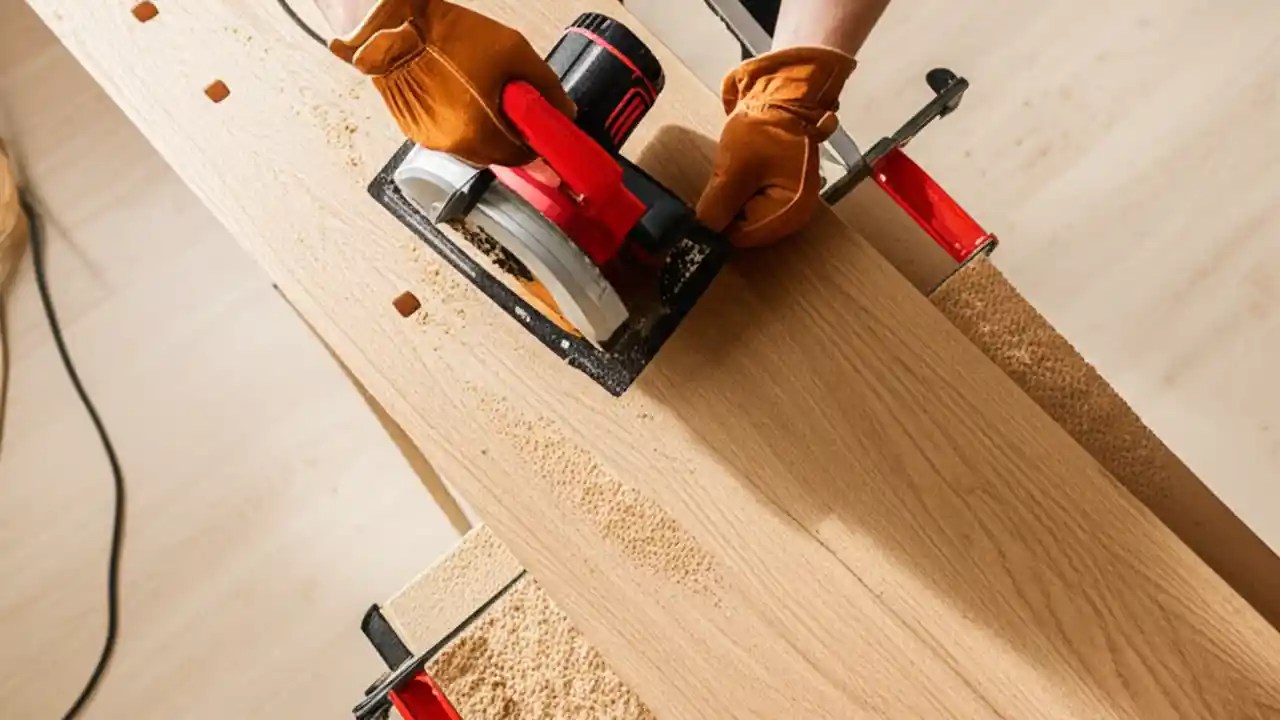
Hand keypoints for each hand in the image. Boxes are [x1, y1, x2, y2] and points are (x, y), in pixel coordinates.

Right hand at [329, 0, 574, 166]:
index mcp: (477, 130)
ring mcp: (430, 139)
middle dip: (510, 138)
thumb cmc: (449, 34)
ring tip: (484, 98)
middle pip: (496, 156)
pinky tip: (462, 98)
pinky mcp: (414, 131)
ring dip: (486, 133)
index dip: (534, 147)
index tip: (541, 139)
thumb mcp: (514, 51)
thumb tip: (565, 111)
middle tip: (514, 110)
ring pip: (473, 149)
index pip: (519, 159)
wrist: (398, 26)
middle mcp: (452, 143)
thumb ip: (546, 85)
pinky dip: (462, 125)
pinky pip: (450, 138)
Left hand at [696, 47, 854, 247]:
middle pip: (745, 228)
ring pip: (743, 214)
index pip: (744, 238)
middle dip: (724, 213)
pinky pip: (748, 200)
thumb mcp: (734, 169)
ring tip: (722, 175)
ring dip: (728, 200)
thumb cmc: (763, 127)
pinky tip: (730, 174)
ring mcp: (785, 199)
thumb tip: (696, 239)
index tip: (697, 210)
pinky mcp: (775, 185)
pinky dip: (735, 191)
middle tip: (710, 187)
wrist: (782, 87)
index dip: (718, 227)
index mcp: (792, 213)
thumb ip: (716, 208)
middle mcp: (793, 214)